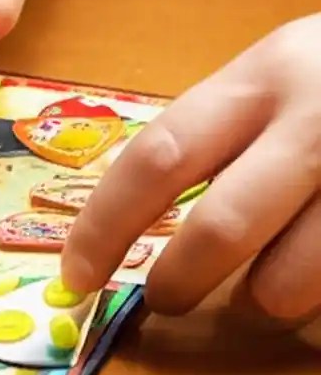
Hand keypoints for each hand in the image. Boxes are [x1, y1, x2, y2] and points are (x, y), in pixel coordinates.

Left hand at [63, 16, 320, 321]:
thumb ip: (217, 134)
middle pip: (223, 227)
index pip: (157, 159)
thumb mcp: (275, 73)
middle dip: (180, 279)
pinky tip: (319, 273)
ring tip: (263, 290)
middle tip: (163, 298)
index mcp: (259, 79)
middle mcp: (316, 119)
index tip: (77, 272)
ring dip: (266, 301)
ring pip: (295, 279)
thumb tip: (131, 218)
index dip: (106, 224)